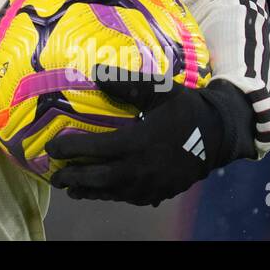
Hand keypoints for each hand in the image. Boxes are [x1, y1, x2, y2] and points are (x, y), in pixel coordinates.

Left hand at [47, 70, 233, 206]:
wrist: (218, 135)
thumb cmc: (185, 109)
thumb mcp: (159, 90)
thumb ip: (126, 83)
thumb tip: (94, 71)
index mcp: (138, 141)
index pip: (95, 148)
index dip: (70, 149)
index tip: (50, 148)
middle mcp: (141, 167)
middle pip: (98, 177)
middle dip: (74, 177)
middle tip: (54, 176)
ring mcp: (150, 184)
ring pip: (111, 192)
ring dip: (89, 190)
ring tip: (71, 188)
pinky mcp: (159, 193)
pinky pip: (128, 198)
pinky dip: (110, 195)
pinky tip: (100, 191)